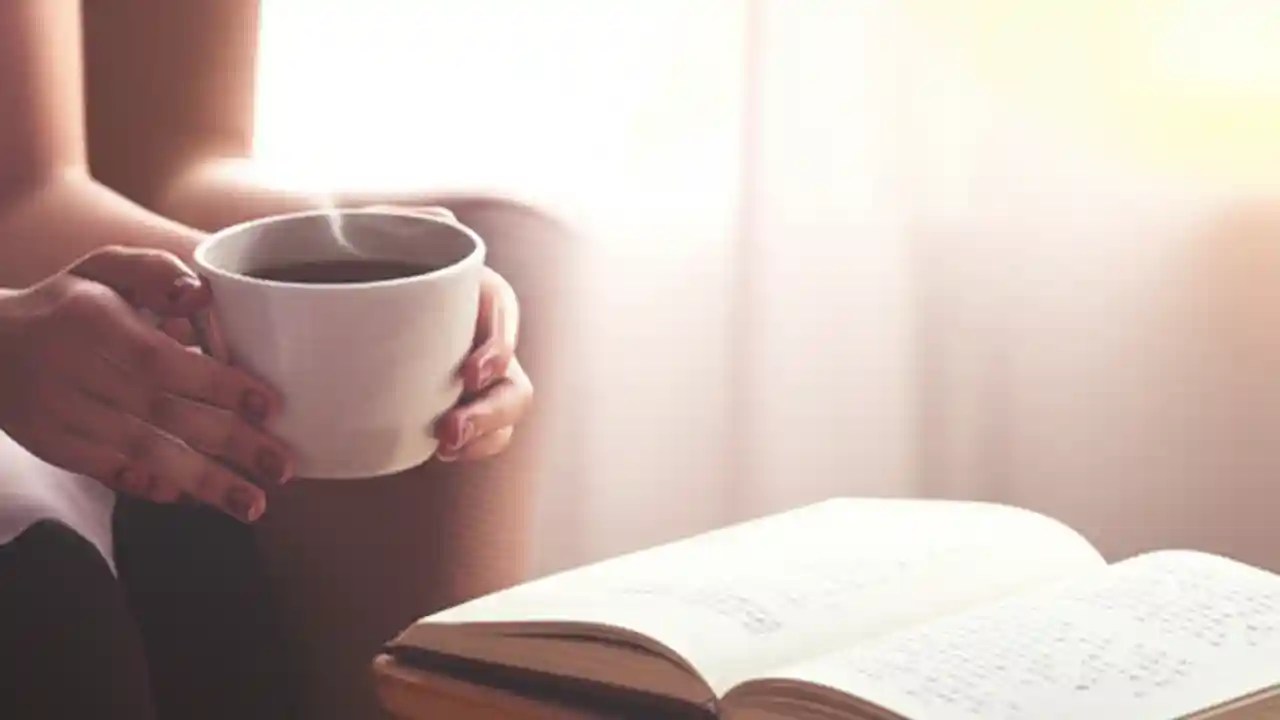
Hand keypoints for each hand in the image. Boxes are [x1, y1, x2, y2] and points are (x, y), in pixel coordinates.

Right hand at [0, 246, 291, 521]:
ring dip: (203, 482)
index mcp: (97, 323)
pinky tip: (194, 498)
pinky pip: (112, 473)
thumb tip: (201, 293)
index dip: (218, 385)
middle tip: (281, 466)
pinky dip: (153, 486)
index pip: (165, 361)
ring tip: (254, 504)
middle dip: (230, 443)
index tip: (269, 405)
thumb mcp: (102, 268)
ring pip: (144, 453)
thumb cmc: (64, 305)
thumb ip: (154, 270)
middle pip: (164, 413)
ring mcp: (66, 416)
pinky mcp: (56, 447)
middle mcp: (80, 372)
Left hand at [366, 205, 532, 461]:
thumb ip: (404, 219)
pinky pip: (478, 434)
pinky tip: (436, 451)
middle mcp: (476, 333)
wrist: (311, 281)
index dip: (498, 347)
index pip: (502, 312)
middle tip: (449, 432)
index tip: (469, 374)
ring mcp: (465, 374)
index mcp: (468, 286)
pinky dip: (470, 447)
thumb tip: (440, 222)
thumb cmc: (348, 247)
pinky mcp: (444, 402)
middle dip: (493, 411)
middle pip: (513, 378)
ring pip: (504, 412)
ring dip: (487, 436)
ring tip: (444, 448)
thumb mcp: (372, 225)